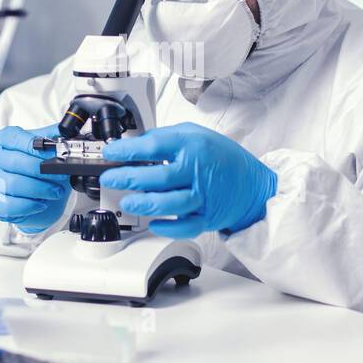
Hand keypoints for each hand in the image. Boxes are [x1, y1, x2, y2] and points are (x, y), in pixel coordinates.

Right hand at [0, 124, 69, 232]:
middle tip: (61, 175)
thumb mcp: (47, 149)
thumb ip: (54, 138)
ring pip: (12, 185)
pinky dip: (29, 205)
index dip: (35, 146)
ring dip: (40, 189)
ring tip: (55, 190)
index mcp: (3, 140)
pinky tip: (41, 203)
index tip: (54, 152)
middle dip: (42, 170)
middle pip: (14, 163)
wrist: (37, 194)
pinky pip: (9, 205)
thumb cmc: (38, 169)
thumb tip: (66, 131)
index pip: (14, 138)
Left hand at [99, 122, 276, 237]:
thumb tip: (135, 144)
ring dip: (144, 204)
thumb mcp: (197, 134)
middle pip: (158, 177)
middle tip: (110, 179)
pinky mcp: (206, 217)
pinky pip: (184, 226)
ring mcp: (202, 196)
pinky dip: (168, 227)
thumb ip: (166, 138)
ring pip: (170, 204)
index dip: (127, 150)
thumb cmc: (223, 158)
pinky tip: (154, 223)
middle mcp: (197, 170)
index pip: (153, 146)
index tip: (110, 153)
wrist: (253, 185)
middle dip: (128, 178)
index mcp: (192, 145)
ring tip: (127, 202)